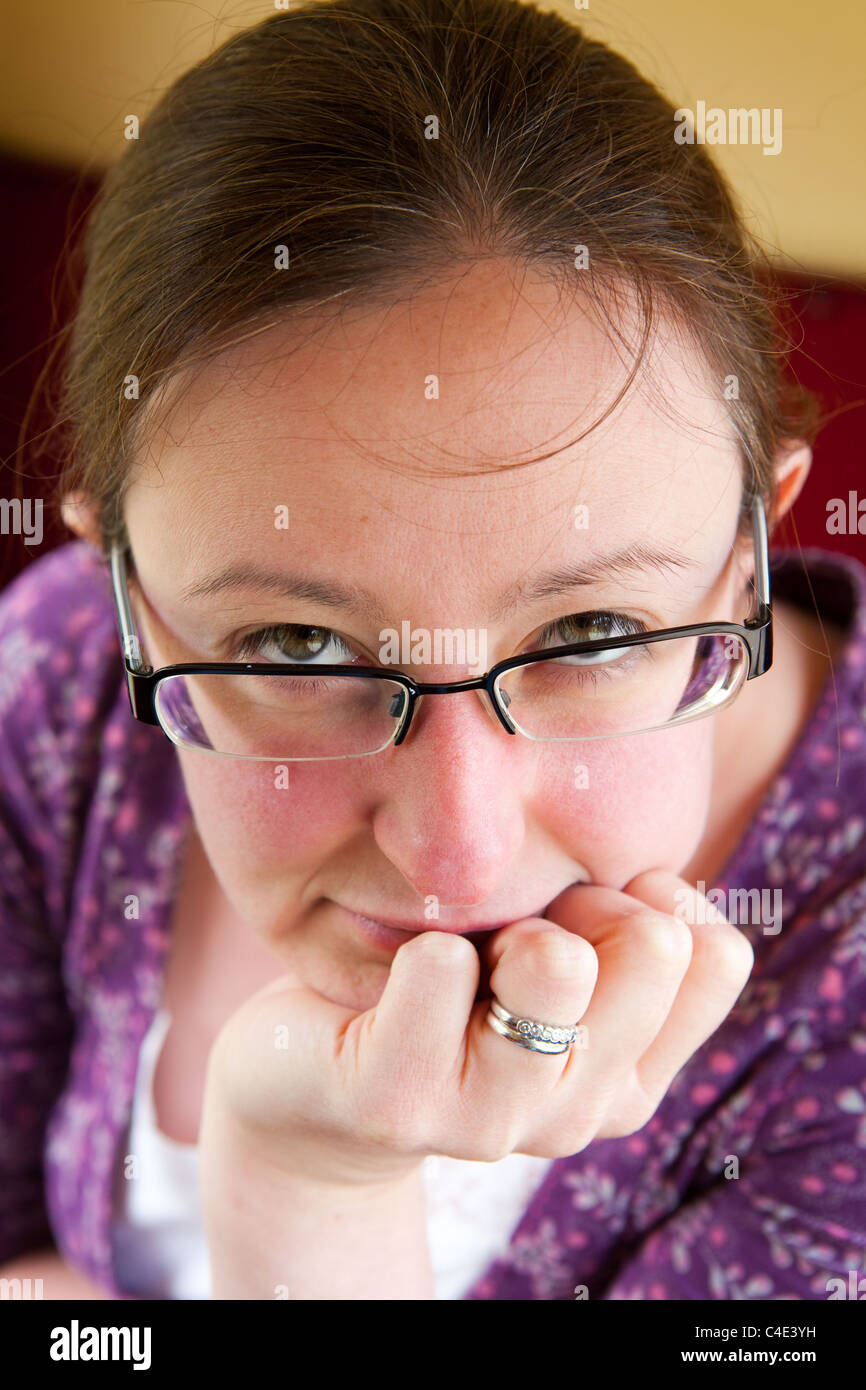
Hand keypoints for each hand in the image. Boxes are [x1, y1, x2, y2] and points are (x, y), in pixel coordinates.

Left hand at [202, 869, 752, 1185]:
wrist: (312, 1077)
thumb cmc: (447, 987)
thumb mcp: (554, 958)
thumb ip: (628, 931)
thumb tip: (661, 879)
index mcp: (631, 1077)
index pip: (716, 956)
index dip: (652, 897)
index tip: (584, 910)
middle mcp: (578, 1112)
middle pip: (651, 945)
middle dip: (577, 901)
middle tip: (510, 935)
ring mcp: (490, 1120)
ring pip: (558, 964)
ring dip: (503, 925)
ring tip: (460, 958)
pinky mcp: (400, 1103)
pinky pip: (440, 968)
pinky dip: (417, 944)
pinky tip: (396, 979)